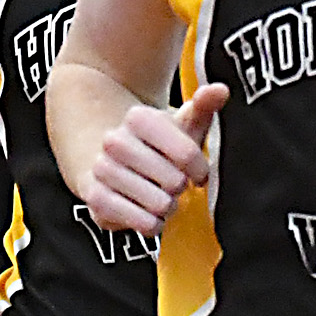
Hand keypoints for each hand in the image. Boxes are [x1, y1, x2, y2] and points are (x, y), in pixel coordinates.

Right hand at [84, 85, 226, 233]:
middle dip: (180, 188)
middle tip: (172, 184)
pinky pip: (142, 222)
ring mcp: (102, 170)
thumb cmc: (156, 147)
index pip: (187, 152)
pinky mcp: (95, 199)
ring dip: (167, 207)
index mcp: (139, 118)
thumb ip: (204, 106)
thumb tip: (219, 90)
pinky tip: (149, 213)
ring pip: (159, 204)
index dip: (200, 169)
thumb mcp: (181, 125)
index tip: (198, 174)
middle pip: (174, 181)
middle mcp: (115, 141)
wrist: (111, 162)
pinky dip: (153, 224)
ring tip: (160, 197)